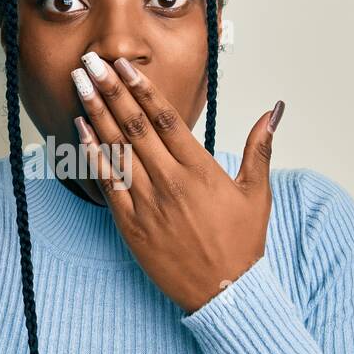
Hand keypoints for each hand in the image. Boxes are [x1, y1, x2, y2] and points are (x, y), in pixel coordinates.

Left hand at [71, 53, 284, 313]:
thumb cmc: (241, 243)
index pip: (166, 118)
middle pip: (135, 126)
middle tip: (92, 60)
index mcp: (200, 170)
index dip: (143, 88)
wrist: (224, 293)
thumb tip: (273, 110)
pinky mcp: (130, 224)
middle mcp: (170, 182)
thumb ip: (260, 148)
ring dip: (96, 112)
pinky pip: (106, 182)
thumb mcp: (257, 193)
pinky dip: (92, 153)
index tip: (125, 65)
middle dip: (111, 89)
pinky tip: (80, 128)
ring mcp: (147, 203)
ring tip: (80, 83)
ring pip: (116, 149)